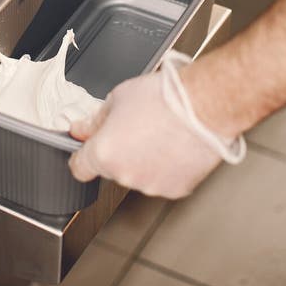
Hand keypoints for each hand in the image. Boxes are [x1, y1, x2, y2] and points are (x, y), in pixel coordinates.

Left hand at [68, 72, 220, 198]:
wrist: (205, 105)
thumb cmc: (165, 96)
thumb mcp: (119, 97)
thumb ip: (95, 120)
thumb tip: (80, 129)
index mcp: (104, 152)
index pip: (80, 168)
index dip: (83, 155)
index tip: (89, 148)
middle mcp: (124, 175)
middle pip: (113, 167)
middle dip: (120, 150)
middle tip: (137, 127)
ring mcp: (151, 186)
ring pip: (139, 175)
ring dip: (144, 160)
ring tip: (161, 133)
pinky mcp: (176, 189)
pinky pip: (164, 179)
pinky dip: (167, 167)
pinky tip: (175, 145)